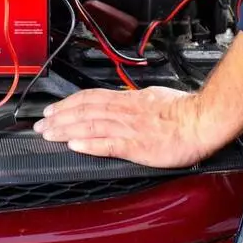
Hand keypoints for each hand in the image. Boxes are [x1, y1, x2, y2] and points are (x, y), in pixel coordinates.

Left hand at [32, 86, 219, 167]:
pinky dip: (89, 145)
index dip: (67, 104)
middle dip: (59, 118)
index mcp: (127, 100)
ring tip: (48, 135)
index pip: (89, 98)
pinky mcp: (137, 147)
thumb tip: (122, 99)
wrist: (202, 121)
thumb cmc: (183, 110)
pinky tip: (74, 146)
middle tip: (40, 125)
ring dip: (66, 130)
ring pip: (90, 126)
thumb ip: (134, 100)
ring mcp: (129, 129)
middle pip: (83, 112)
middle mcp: (124, 112)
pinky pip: (108, 145)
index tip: (52, 109)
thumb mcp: (153, 96)